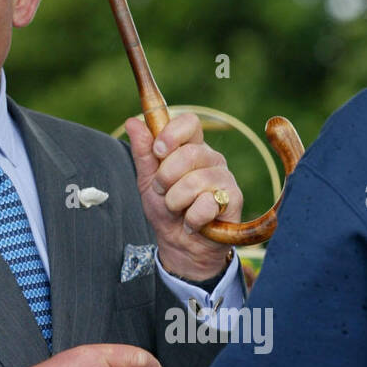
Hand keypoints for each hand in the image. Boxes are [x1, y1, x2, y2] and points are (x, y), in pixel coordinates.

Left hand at [124, 112, 242, 280]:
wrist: (179, 245)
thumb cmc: (166, 209)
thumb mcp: (147, 180)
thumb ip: (142, 152)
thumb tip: (132, 122)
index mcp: (191, 147)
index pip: (189, 122)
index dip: (172, 133)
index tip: (158, 151)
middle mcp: (211, 159)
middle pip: (189, 153)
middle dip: (165, 178)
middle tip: (163, 192)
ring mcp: (224, 178)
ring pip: (195, 181)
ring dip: (175, 201)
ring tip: (177, 209)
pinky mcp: (233, 199)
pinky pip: (206, 204)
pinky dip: (191, 218)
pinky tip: (192, 222)